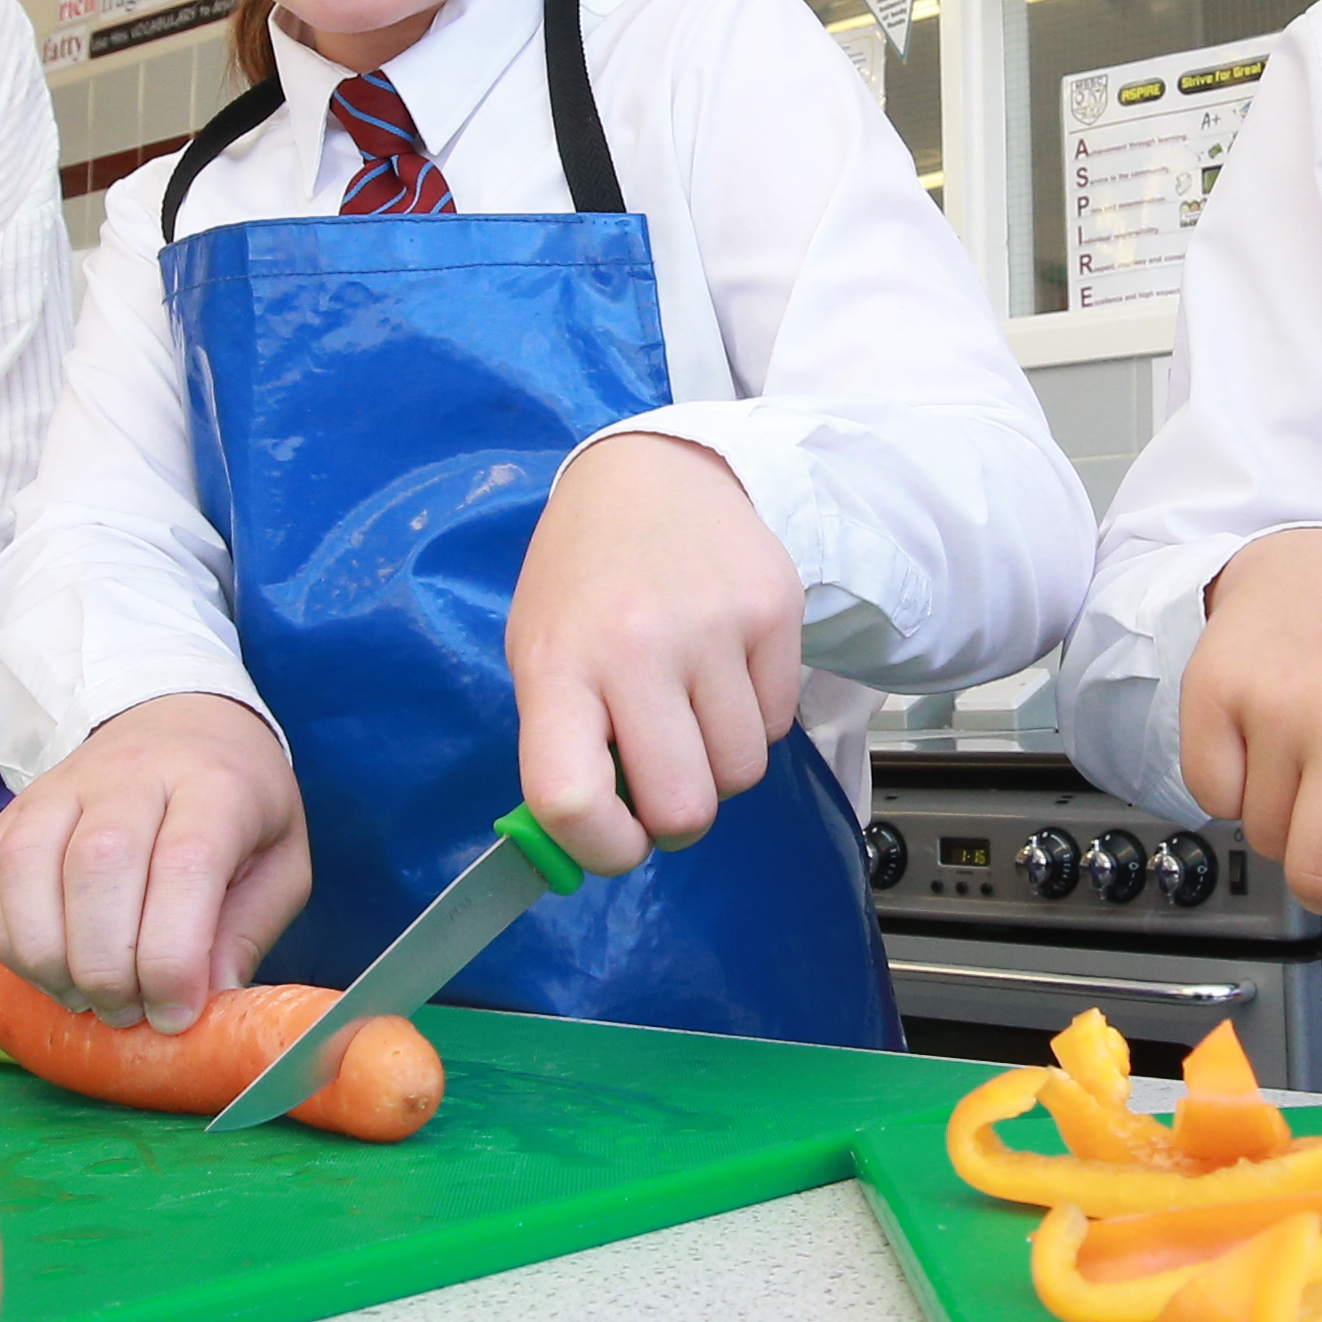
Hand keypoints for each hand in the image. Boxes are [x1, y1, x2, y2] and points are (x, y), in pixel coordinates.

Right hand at [0, 693, 307, 1034]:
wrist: (179, 724)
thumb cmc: (238, 808)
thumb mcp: (280, 865)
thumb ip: (245, 934)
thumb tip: (200, 1010)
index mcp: (214, 786)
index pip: (185, 865)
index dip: (173, 957)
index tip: (174, 1015)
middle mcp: (134, 774)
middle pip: (99, 867)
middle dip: (106, 967)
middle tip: (126, 1013)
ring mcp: (65, 786)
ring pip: (28, 869)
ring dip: (47, 958)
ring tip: (84, 997)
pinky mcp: (17, 809)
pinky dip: (6, 940)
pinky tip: (45, 970)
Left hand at [504, 433, 799, 875]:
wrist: (654, 474)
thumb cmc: (585, 582)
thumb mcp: (541, 654)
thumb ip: (563, 745)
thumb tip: (597, 843)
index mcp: (558, 665)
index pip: (569, 798)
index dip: (598, 848)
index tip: (616, 842)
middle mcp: (636, 647)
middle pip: (683, 806)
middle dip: (676, 817)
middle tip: (664, 780)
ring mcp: (714, 627)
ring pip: (743, 773)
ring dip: (720, 764)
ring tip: (692, 708)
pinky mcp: (776, 610)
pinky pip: (781, 723)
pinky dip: (756, 718)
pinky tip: (725, 670)